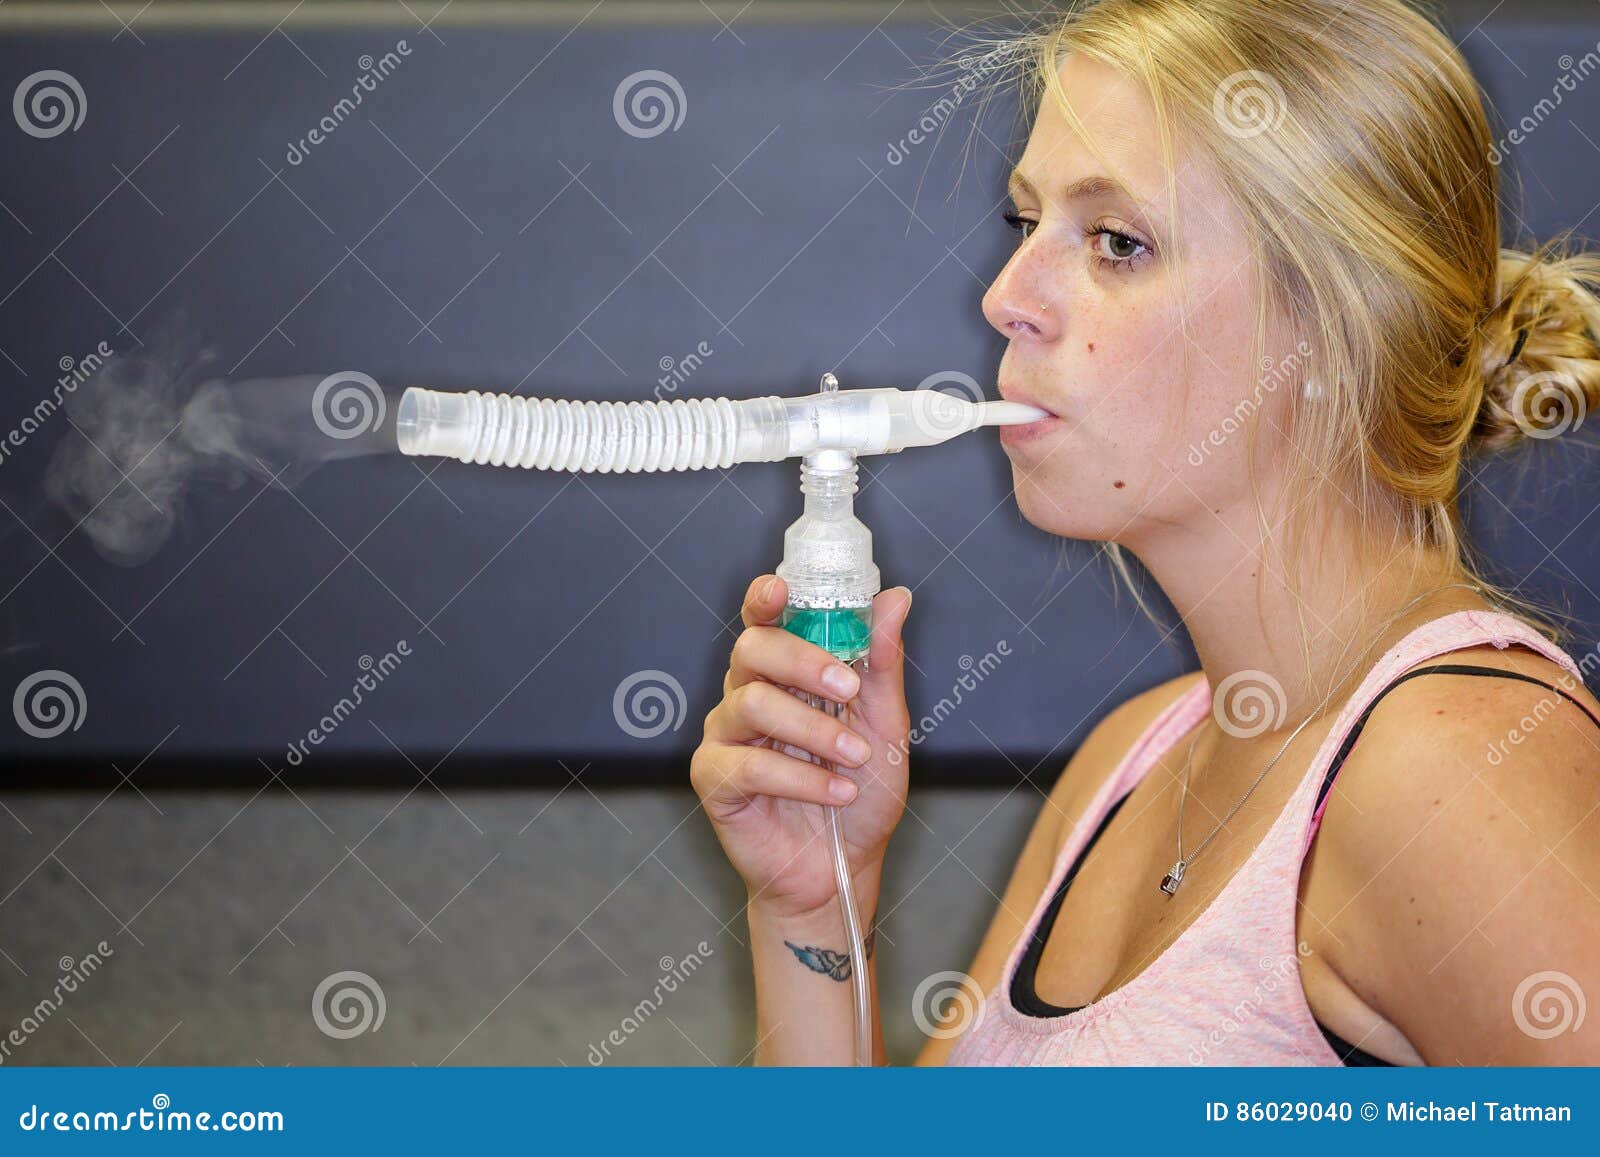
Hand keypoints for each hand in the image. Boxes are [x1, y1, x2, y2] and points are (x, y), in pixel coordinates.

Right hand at [690, 574, 912, 920]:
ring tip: (855, 757)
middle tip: (847, 686)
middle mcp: (748, 694)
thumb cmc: (860, 793)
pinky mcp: (715, 779)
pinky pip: (747, 764)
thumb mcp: (885, 725)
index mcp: (785, 672)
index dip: (765, 597)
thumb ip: (882, 662)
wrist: (842, 868)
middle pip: (752, 649)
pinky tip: (837, 792)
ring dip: (813, 729)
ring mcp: (727, 736)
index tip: (782, 588)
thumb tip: (894, 598)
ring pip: (751, 703)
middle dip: (802, 660)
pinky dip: (801, 778)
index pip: (764, 618)